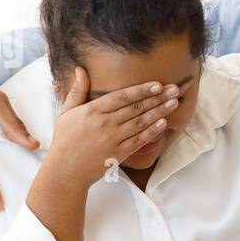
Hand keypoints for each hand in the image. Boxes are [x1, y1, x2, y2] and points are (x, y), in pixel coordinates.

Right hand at [42, 68, 179, 190]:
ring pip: (141, 122)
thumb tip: (81, 69)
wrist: (65, 171)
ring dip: (159, 111)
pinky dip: (152, 131)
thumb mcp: (66, 112)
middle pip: (136, 107)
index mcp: (92, 111)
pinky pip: (139, 140)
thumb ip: (77, 90)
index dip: (141, 90)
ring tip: (174, 102)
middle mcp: (104, 123)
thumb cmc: (65, 140)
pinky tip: (164, 122)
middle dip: (157, 97)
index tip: (157, 84)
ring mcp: (113, 139)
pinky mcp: (118, 153)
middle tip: (174, 89)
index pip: (122, 96)